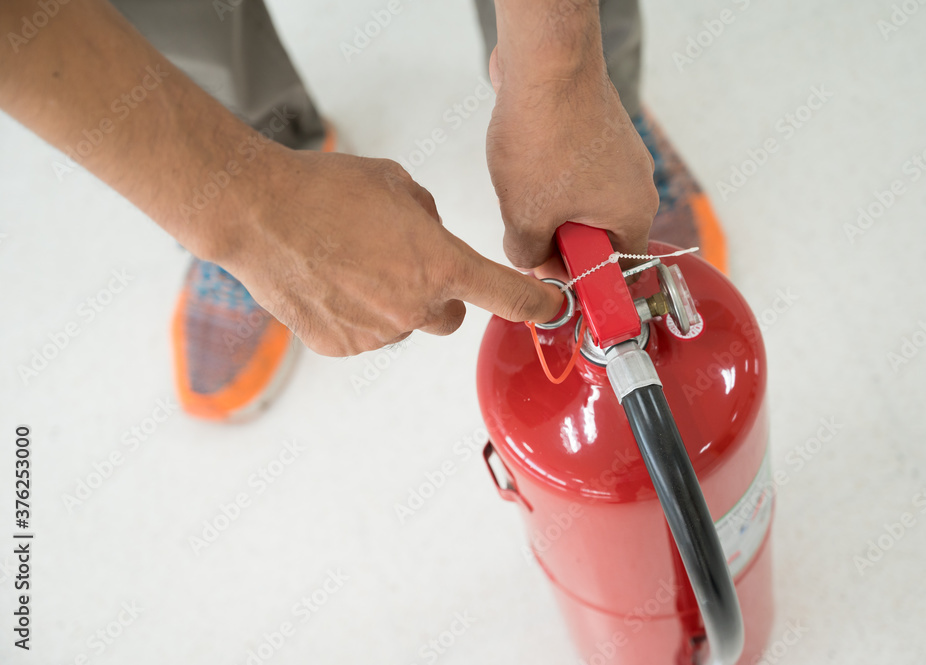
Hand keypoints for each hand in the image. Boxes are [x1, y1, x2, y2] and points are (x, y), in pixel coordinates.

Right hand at [208, 149, 562, 355]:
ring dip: (393, 303)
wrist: (257, 213)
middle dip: (438, 295)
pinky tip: (330, 283)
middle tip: (404, 264)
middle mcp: (414, 307)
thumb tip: (433, 238)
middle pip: (450, 317)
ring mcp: (376, 333)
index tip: (549, 309)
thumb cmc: (325, 190)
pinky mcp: (341, 346)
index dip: (536, 305)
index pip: (507, 296)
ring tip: (352, 265)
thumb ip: (430, 221)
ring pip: (404, 325)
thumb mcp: (397, 186)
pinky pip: (366, 334)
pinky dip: (357, 316)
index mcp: (439, 264)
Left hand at [484, 47, 658, 272]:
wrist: (547, 64)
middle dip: (559, 237)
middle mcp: (639, 184)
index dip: (580, 278)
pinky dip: (554, 174)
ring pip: (584, 201)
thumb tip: (531, 263)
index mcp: (634, 214)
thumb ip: (528, 254)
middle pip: (598, 235)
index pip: (616, 269)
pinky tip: (529, 162)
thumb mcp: (525, 215)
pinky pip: (579, 170)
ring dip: (552, 205)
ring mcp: (624, 154)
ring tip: (525, 188)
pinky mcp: (604, 131)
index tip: (551, 274)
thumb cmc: (545, 136)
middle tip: (529, 229)